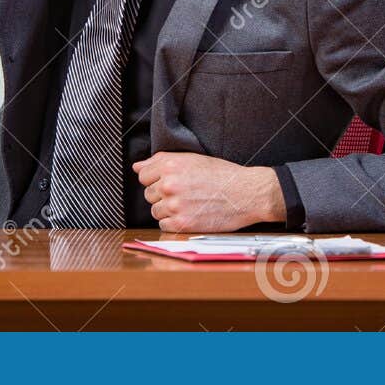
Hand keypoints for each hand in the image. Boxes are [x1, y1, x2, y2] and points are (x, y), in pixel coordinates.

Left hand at [133, 152, 285, 232]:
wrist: (246, 193)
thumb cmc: (222, 175)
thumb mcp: (192, 159)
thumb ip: (161, 161)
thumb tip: (137, 167)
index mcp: (170, 165)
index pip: (144, 175)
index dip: (157, 179)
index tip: (171, 182)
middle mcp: (169, 184)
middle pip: (148, 194)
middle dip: (162, 195)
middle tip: (185, 193)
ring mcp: (174, 205)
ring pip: (155, 211)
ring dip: (168, 210)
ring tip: (189, 204)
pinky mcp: (182, 224)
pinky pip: (164, 225)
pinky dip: (174, 223)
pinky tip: (191, 215)